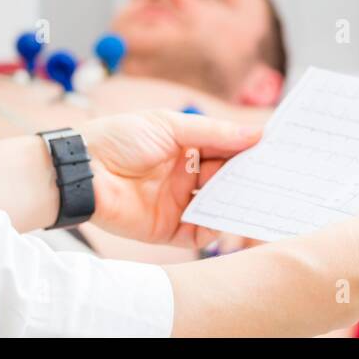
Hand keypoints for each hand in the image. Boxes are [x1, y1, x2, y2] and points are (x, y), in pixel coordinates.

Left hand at [82, 110, 261, 246]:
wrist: (80, 170)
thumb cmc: (119, 138)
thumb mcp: (169, 125)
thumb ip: (213, 132)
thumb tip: (257, 133)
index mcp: (187, 147)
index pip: (227, 151)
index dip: (249, 152)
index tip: (278, 154)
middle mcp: (186, 175)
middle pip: (226, 181)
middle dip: (247, 182)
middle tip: (275, 183)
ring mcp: (177, 202)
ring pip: (216, 208)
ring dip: (234, 206)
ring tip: (255, 204)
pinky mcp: (166, 229)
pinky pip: (197, 233)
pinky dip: (212, 230)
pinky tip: (223, 223)